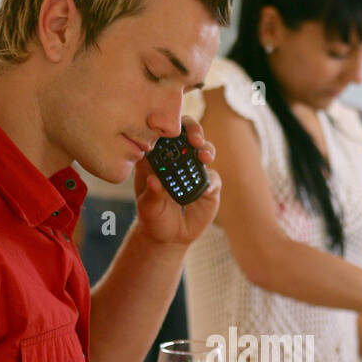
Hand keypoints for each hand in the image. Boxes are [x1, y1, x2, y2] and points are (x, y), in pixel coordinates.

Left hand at [133, 116, 220, 247]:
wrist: (170, 236)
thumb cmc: (153, 218)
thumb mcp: (148, 209)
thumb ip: (151, 195)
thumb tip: (153, 181)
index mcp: (156, 158)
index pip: (161, 133)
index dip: (165, 125)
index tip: (168, 128)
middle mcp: (177, 158)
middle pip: (187, 133)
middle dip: (193, 130)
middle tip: (195, 139)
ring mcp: (194, 169)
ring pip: (204, 149)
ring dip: (206, 149)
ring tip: (204, 157)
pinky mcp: (209, 184)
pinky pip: (213, 178)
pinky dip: (211, 181)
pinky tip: (206, 188)